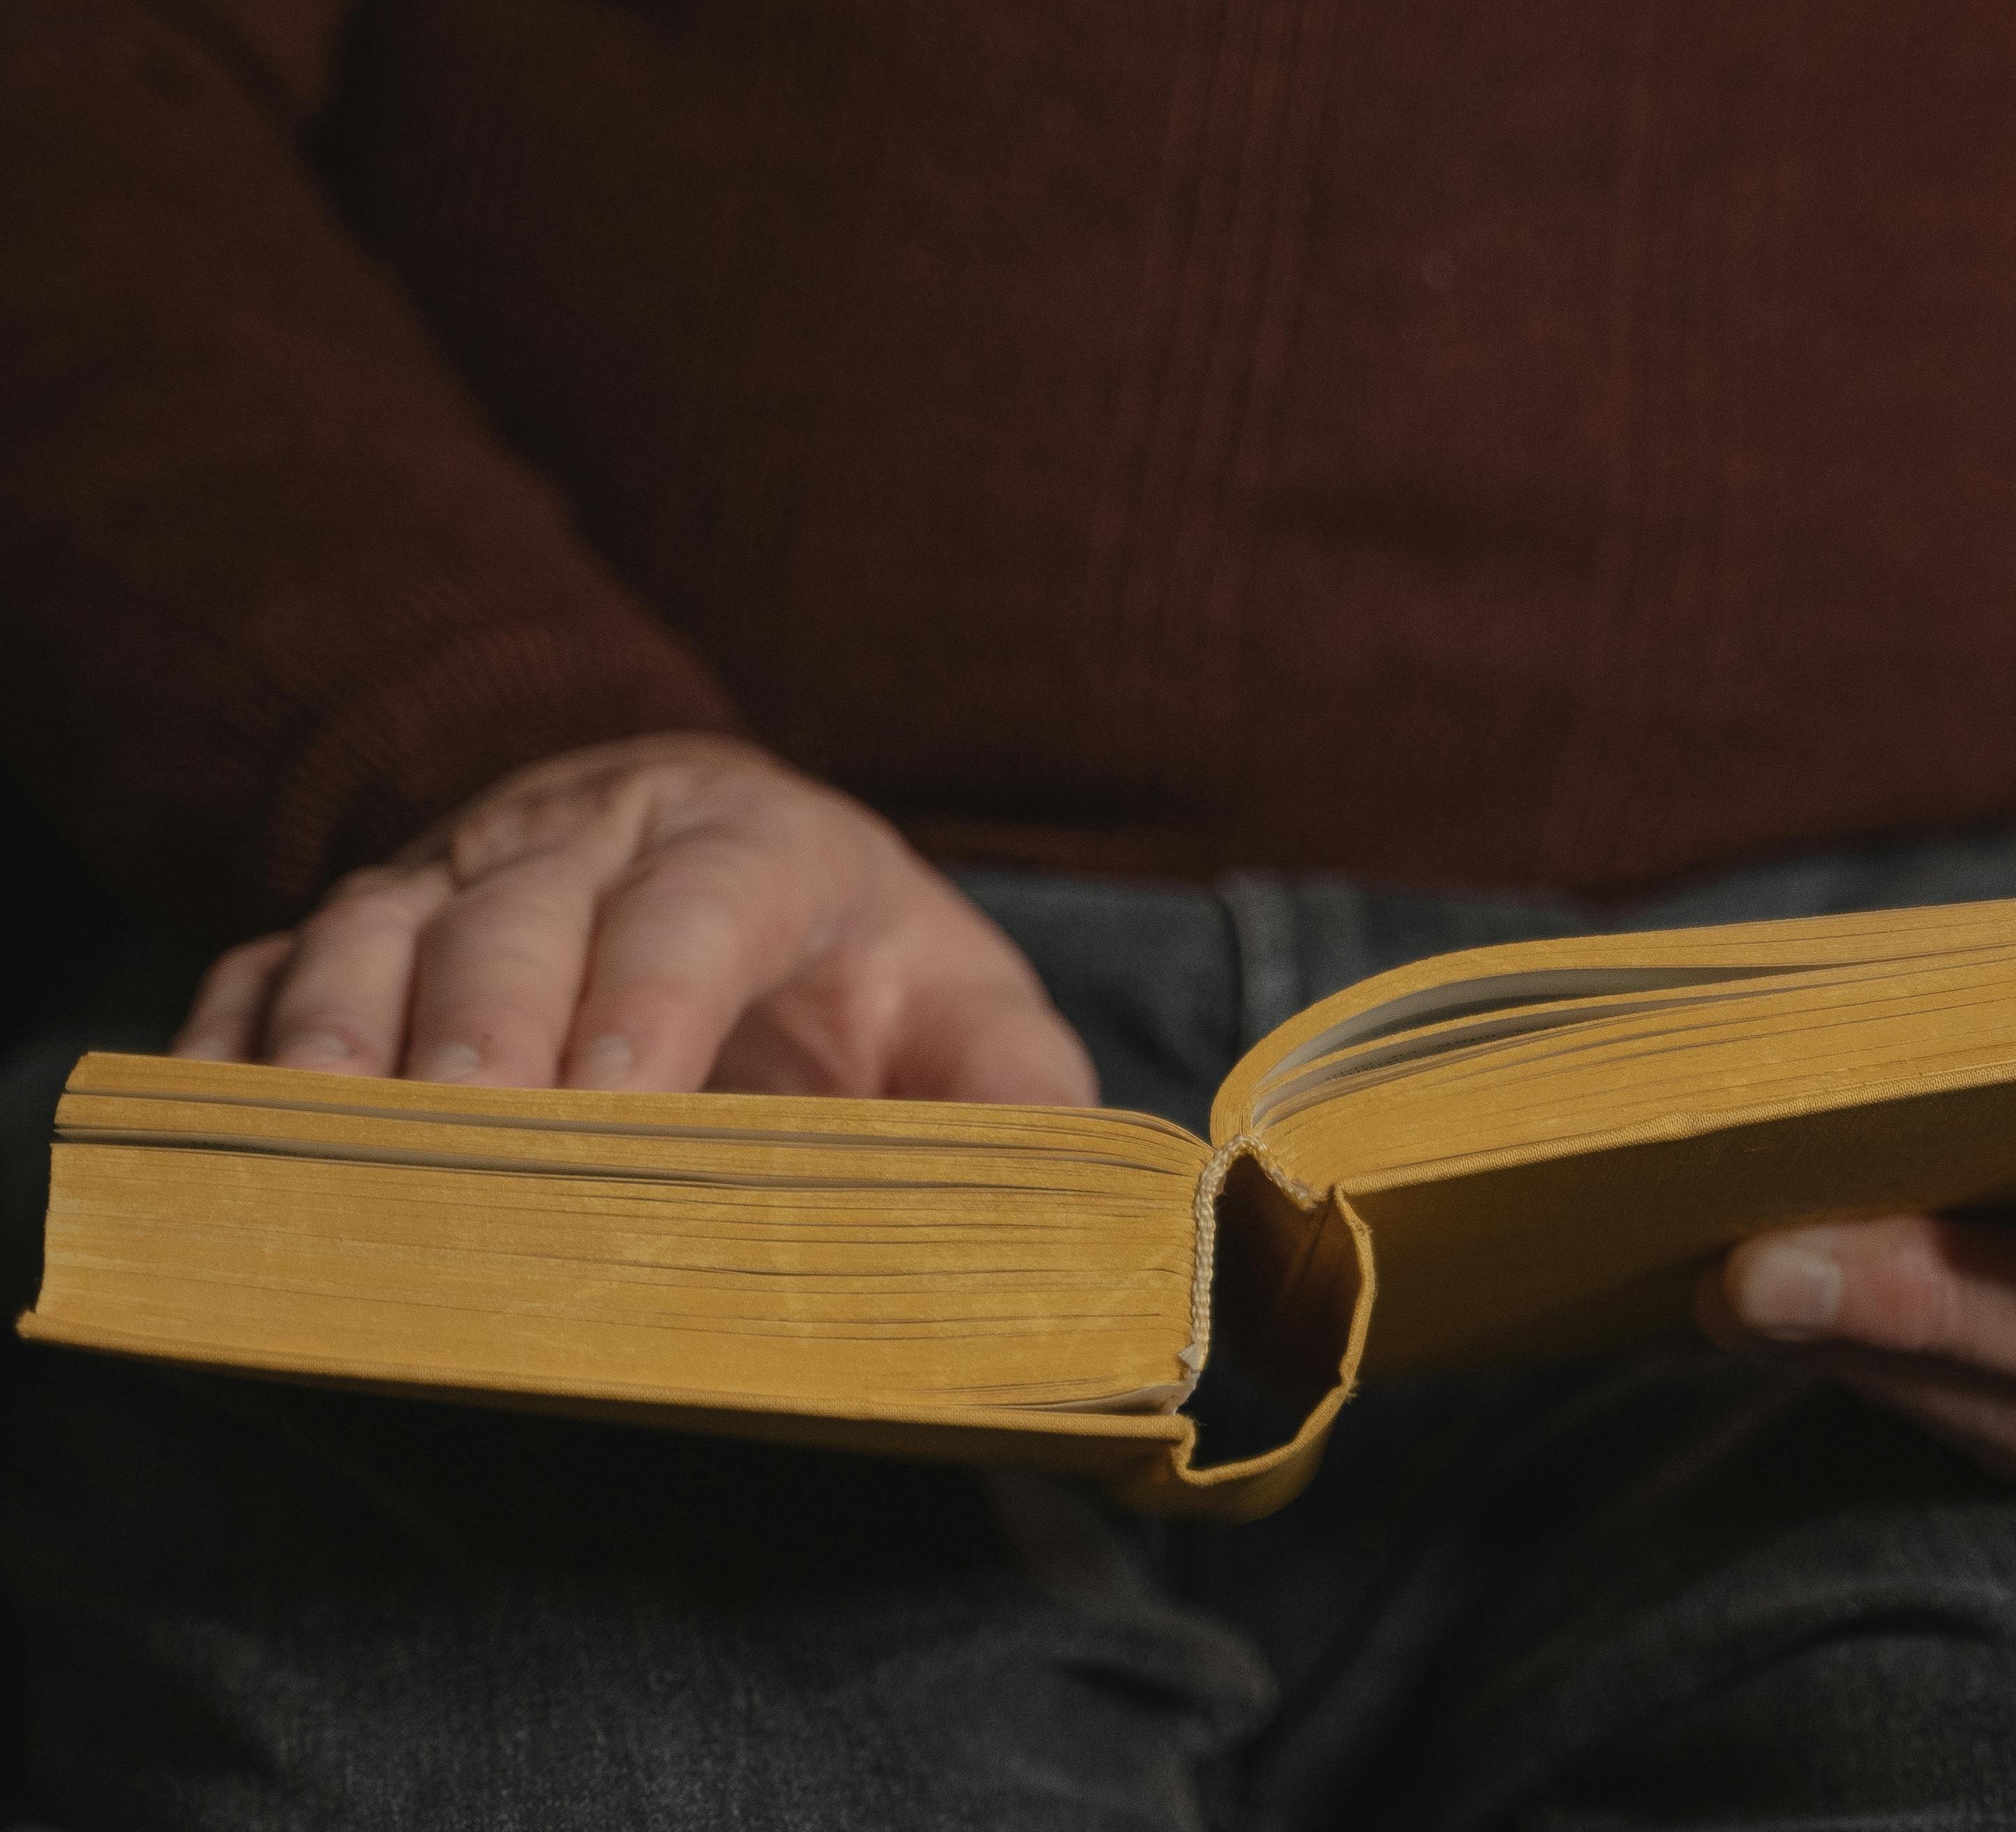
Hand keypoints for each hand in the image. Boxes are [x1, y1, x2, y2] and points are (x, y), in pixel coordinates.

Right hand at [174, 733, 1096, 1103]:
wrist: (726, 850)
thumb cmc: (855, 966)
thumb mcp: (966, 1008)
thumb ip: (1020, 1086)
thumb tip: (1081, 1186)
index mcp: (757, 845)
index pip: (699, 899)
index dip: (654, 987)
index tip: (623, 1092)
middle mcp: (593, 841)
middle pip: (517, 909)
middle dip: (484, 1015)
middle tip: (465, 1127)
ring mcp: (462, 873)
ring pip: (374, 927)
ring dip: (338, 1028)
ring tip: (320, 1131)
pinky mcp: (372, 924)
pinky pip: (266, 965)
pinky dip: (230, 1042)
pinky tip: (211, 1124)